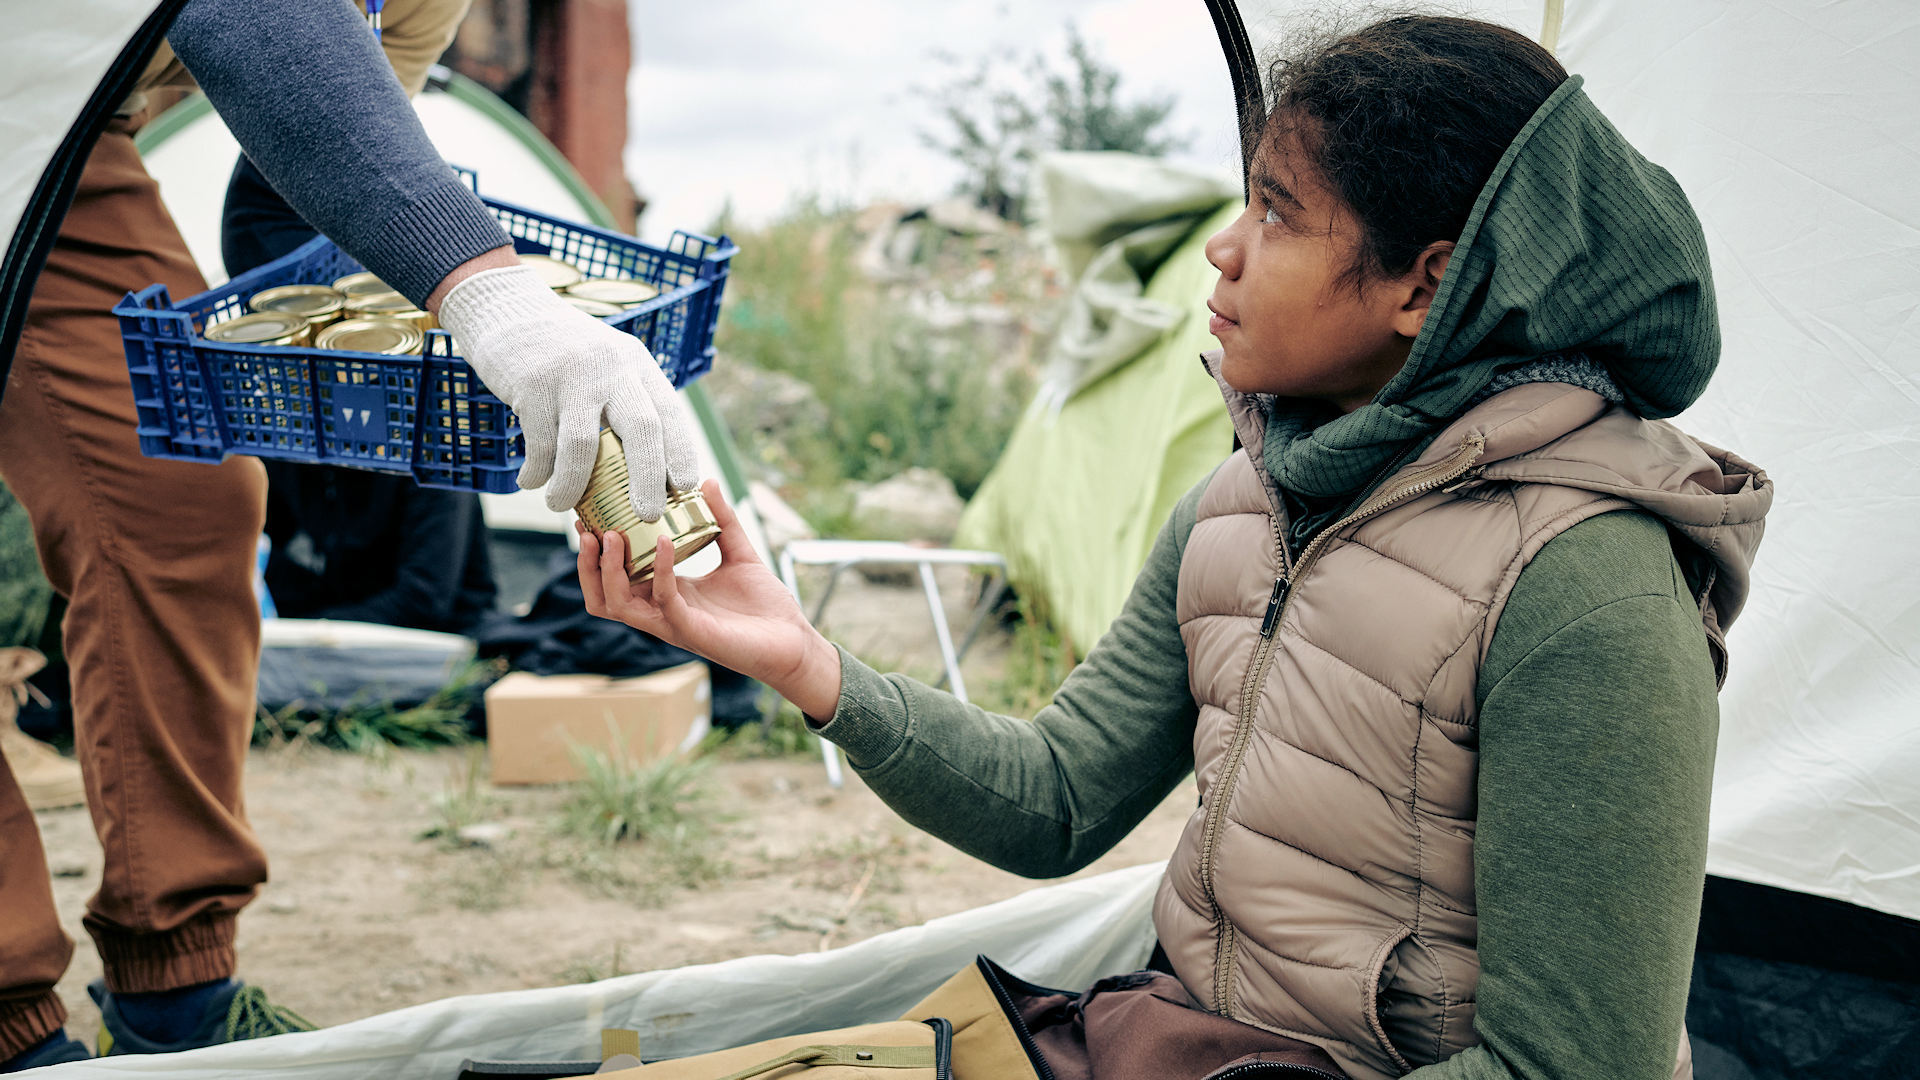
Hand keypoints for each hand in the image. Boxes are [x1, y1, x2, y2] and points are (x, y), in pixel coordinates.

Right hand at [435, 264, 698, 518]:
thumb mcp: (606, 361)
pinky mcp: (533, 384)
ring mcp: (572, 375)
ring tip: (560, 504)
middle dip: (648, 478)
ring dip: (573, 485)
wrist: (507, 308)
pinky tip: (529, 481)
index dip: (681, 452)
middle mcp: (612, 367)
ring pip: (583, 444)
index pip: (670, 412)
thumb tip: (641, 469)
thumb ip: (624, 401)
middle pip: (642, 429)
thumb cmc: (563, 352)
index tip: (686, 487)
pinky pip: (540, 442)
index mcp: (636, 364)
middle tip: (647, 514)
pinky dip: (536, 470)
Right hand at [578, 480, 843, 718]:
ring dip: (608, 571)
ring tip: (611, 536)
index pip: (616, 577)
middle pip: (603, 596)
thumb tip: (707, 482)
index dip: (596, 552)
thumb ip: (722, 520)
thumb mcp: (740, 552)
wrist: (794, 640)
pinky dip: (660, 570)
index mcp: (667, 594)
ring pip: (618, 605)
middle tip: (588, 529)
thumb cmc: (765, 606)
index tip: (590, 518)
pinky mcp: (693, 631)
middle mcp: (662, 611)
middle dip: (588, 564)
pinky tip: (664, 543)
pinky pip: (664, 600)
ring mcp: (674, 624)